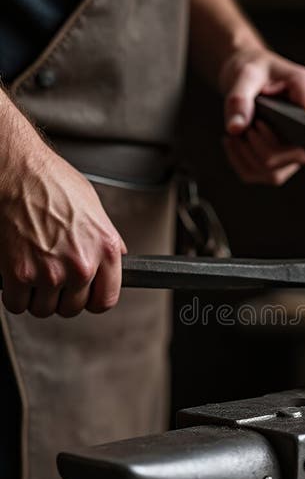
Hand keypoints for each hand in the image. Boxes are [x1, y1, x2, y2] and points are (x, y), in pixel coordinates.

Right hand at [0, 96, 125, 317]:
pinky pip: (17, 304)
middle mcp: (80, 265)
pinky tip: (15, 276)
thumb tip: (116, 258)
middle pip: (72, 308)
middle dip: (61, 295)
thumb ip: (105, 241)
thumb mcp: (94, 208)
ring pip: (43, 309)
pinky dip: (13, 295)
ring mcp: (49, 272)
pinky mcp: (18, 274)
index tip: (84, 295)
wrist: (16, 169)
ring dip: (36, 296)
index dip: (92, 300)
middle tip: (52, 275)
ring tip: (33, 271)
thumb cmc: (51, 181)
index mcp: (105, 249)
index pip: (105, 300)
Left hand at [219, 46, 304, 185]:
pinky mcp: (284, 160)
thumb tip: (235, 128)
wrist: (251, 75)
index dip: (281, 138)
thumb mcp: (246, 74)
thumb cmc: (257, 69)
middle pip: (294, 159)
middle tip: (247, 124)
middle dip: (259, 147)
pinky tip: (236, 140)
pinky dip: (240, 161)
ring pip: (275, 174)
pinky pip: (260, 176)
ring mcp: (299, 148)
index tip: (258, 124)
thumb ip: (240, 99)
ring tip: (240, 130)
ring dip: (248, 155)